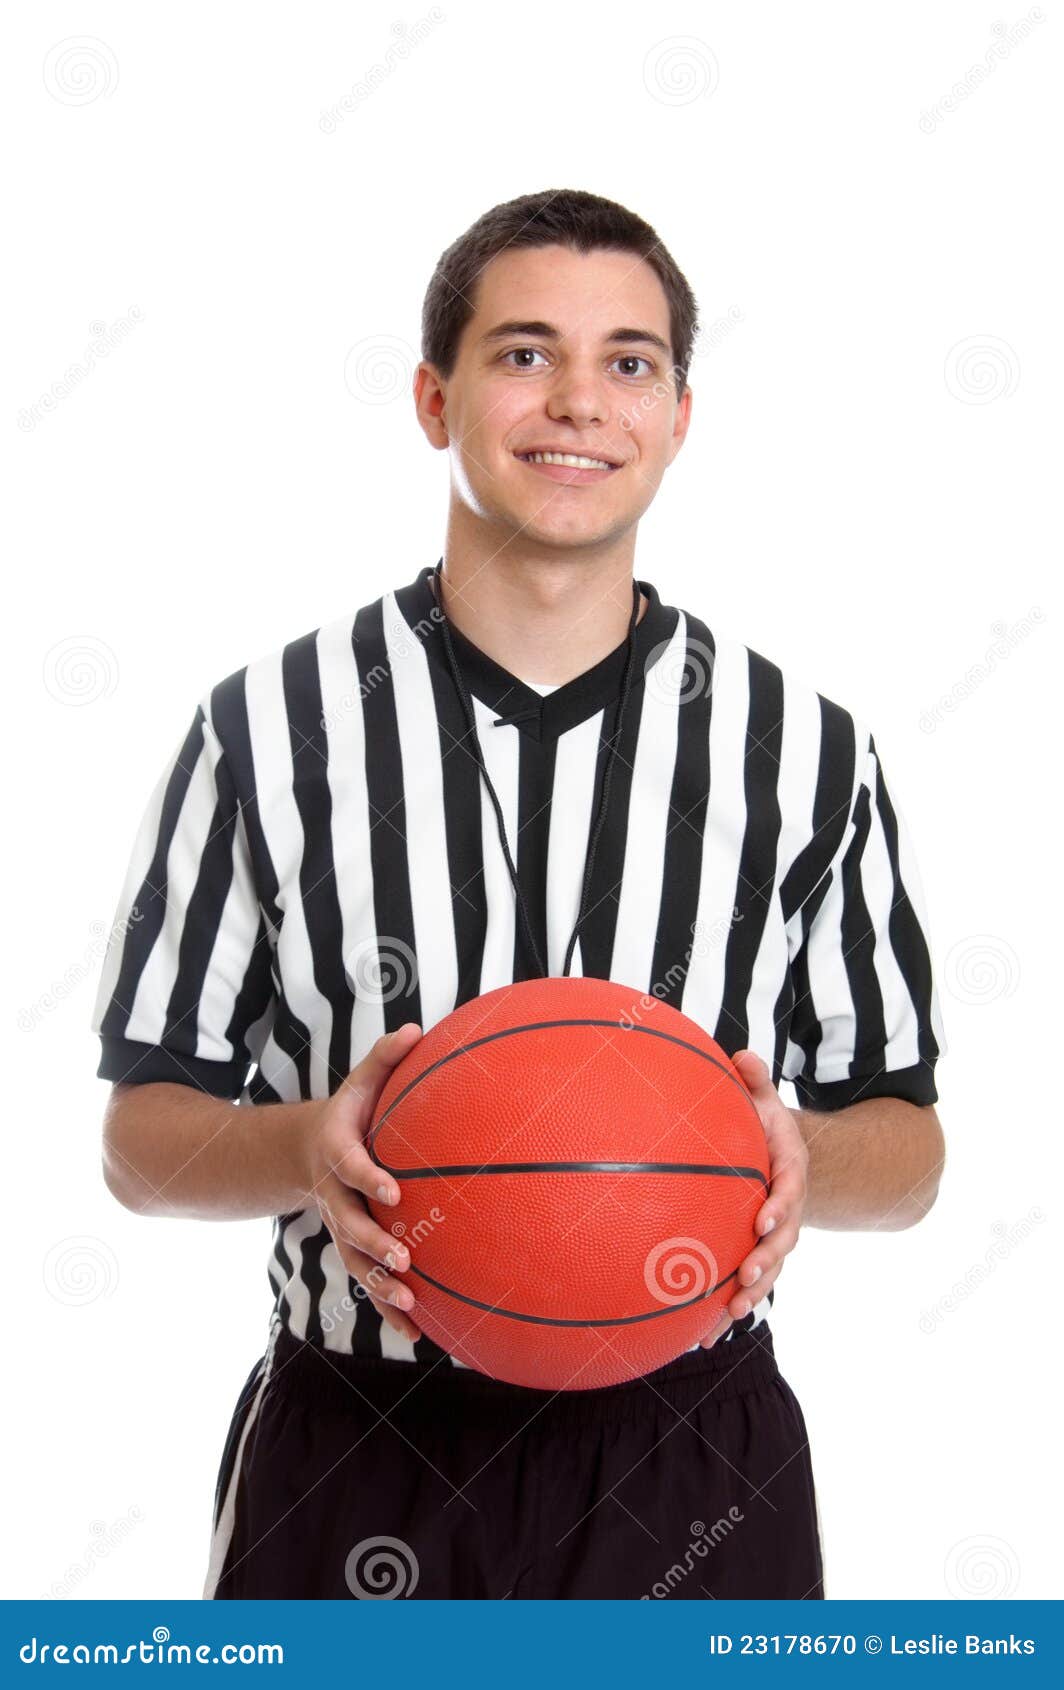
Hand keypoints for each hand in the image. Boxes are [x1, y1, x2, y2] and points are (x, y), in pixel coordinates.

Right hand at [303, 1023, 423, 1341]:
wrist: (308, 1152)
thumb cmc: (349, 1112)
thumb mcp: (360, 1082)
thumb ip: (384, 1058)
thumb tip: (416, 1029)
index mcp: (337, 1153)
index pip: (351, 1167)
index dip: (369, 1179)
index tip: (395, 1192)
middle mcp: (334, 1196)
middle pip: (349, 1225)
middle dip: (374, 1244)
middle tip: (404, 1259)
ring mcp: (341, 1227)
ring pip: (355, 1262)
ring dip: (380, 1286)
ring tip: (410, 1304)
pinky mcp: (353, 1249)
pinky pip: (368, 1283)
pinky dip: (389, 1310)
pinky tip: (419, 1334)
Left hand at [700, 1048, 807, 1346]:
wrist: (783, 1158)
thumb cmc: (763, 1126)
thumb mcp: (764, 1101)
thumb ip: (754, 1082)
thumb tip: (742, 1056)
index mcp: (789, 1171)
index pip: (790, 1191)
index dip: (781, 1208)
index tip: (765, 1222)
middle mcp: (787, 1210)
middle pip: (784, 1242)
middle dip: (768, 1262)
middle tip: (748, 1276)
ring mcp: (774, 1238)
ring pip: (768, 1272)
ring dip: (750, 1296)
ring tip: (726, 1317)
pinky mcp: (755, 1257)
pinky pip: (743, 1287)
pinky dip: (724, 1314)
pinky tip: (698, 1340)